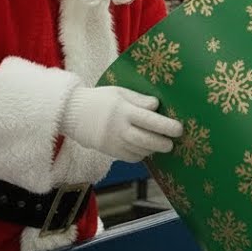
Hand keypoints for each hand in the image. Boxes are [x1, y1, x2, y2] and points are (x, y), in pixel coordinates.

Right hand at [61, 86, 182, 161]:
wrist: (72, 114)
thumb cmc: (100, 100)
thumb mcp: (119, 92)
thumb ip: (139, 99)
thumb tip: (157, 105)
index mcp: (123, 110)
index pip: (149, 120)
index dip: (167, 126)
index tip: (179, 129)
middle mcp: (119, 128)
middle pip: (147, 140)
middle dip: (163, 143)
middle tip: (172, 141)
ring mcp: (114, 142)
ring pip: (141, 151)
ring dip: (153, 149)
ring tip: (159, 143)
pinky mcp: (110, 152)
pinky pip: (131, 157)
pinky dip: (142, 154)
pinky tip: (145, 147)